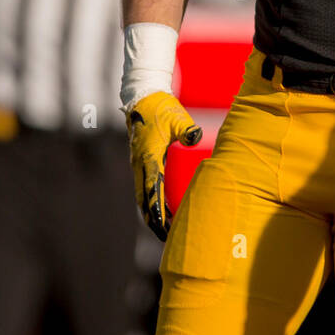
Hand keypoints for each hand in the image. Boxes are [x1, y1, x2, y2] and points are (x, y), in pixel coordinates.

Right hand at [126, 91, 201, 240]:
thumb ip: (186, 129)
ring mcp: (138, 163)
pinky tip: (163, 208)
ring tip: (165, 229)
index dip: (156, 209)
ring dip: (151, 212)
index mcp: (148, 156)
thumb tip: (195, 136)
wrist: (142, 96)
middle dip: (153, 219)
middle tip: (165, 237)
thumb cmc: (160, 107)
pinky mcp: (141, 161)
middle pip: (143, 199)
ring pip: (142, 195)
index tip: (162, 226)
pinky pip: (145, 186)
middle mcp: (140, 164)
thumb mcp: (177, 118)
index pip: (151, 189)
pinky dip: (152, 200)